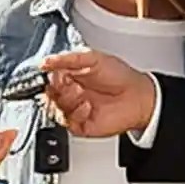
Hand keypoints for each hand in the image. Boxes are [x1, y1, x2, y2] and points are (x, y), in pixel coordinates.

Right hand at [41, 49, 156, 137]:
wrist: (138, 98)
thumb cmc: (120, 77)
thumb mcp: (94, 58)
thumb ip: (69, 58)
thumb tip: (46, 61)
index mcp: (71, 76)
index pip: (49, 78)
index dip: (50, 77)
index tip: (55, 74)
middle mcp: (71, 93)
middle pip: (49, 94)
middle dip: (58, 88)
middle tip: (70, 83)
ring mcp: (74, 110)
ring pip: (55, 108)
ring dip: (68, 99)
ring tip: (82, 93)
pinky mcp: (80, 125)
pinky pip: (67, 122)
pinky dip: (76, 113)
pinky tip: (88, 107)